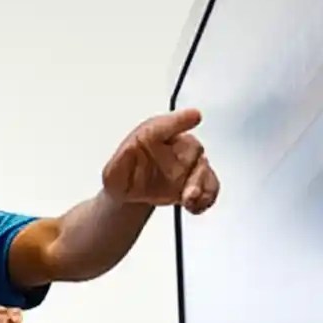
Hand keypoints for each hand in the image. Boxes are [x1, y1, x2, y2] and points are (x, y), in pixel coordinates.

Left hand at [102, 107, 219, 214]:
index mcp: (152, 135)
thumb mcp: (112, 174)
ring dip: (201, 186)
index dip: (180, 120)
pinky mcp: (196, 181)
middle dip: (193, 166)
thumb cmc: (124, 177)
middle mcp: (174, 146)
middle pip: (192, 148)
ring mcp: (188, 163)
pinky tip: (194, 206)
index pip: (166, 125)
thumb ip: (119, 162)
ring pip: (204, 169)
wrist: (131, 196)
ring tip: (189, 200)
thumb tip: (127, 151)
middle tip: (187, 188)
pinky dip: (206, 197)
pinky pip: (210, 186)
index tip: (195, 116)